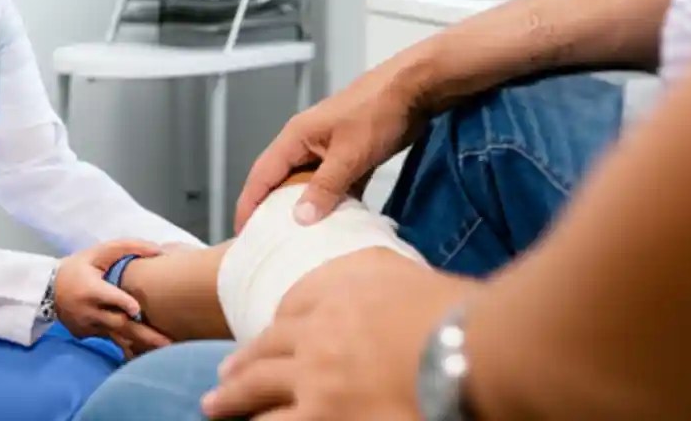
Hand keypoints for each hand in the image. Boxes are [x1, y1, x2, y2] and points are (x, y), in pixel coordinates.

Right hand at [55, 239, 169, 356]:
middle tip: (167, 344)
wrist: (46, 291)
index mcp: (91, 289)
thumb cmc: (79, 267)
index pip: (109, 298)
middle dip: (144, 335)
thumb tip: (158, 249)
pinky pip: (111, 340)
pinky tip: (145, 352)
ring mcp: (88, 326)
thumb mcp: (98, 252)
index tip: (137, 310)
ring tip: (163, 352)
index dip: (123, 303)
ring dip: (141, 344)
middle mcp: (89, 311)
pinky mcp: (87, 335)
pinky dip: (128, 344)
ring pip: (117, 337)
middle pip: (119, 324)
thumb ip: (127, 248)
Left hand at [202, 248, 477, 419]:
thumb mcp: (420, 283)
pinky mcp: (322, 418)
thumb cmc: (466, 319)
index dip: (280, 323)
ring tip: (215, 405)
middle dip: (242, 361)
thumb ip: (392, 286)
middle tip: (224, 374)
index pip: (296, 306)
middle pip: (267, 347)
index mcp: (344, 297)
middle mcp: (320, 335)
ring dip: (233, 398)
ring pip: (258, 388)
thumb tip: (395, 297)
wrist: (475, 352)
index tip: (270, 334)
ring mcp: (316, 380)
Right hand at [235, 54, 430, 231]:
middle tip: (269, 243)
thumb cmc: (377, 113)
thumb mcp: (349, 155)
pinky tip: (338, 224)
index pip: (262, 175)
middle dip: (273, 211)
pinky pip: (334, 184)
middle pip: (281, 181)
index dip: (249, 204)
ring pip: (309, 184)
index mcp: (296, 137)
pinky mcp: (350, 155)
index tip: (243, 234)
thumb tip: (299, 219)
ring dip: (307, 208)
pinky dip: (335, 202)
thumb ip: (324, 187)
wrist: (415, 89)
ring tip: (300, 241)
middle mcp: (306, 143)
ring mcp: (329, 149)